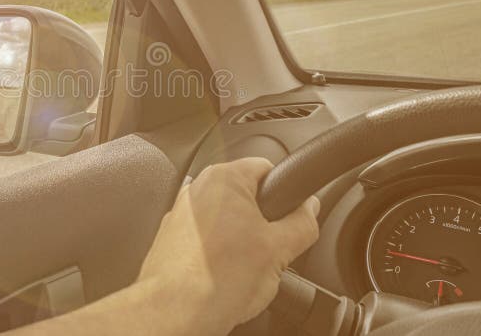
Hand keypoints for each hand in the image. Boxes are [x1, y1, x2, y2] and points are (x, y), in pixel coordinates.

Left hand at [136, 157, 319, 334]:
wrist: (176, 312)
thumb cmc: (215, 279)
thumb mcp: (278, 250)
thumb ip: (301, 224)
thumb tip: (309, 210)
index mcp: (223, 179)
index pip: (266, 168)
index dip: (285, 193)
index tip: (293, 214)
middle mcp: (197, 189)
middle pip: (246, 195)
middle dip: (262, 220)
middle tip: (270, 249)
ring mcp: (181, 213)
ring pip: (226, 219)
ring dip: (240, 237)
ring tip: (244, 266)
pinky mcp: (171, 237)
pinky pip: (207, 236)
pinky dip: (218, 250)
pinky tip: (224, 272)